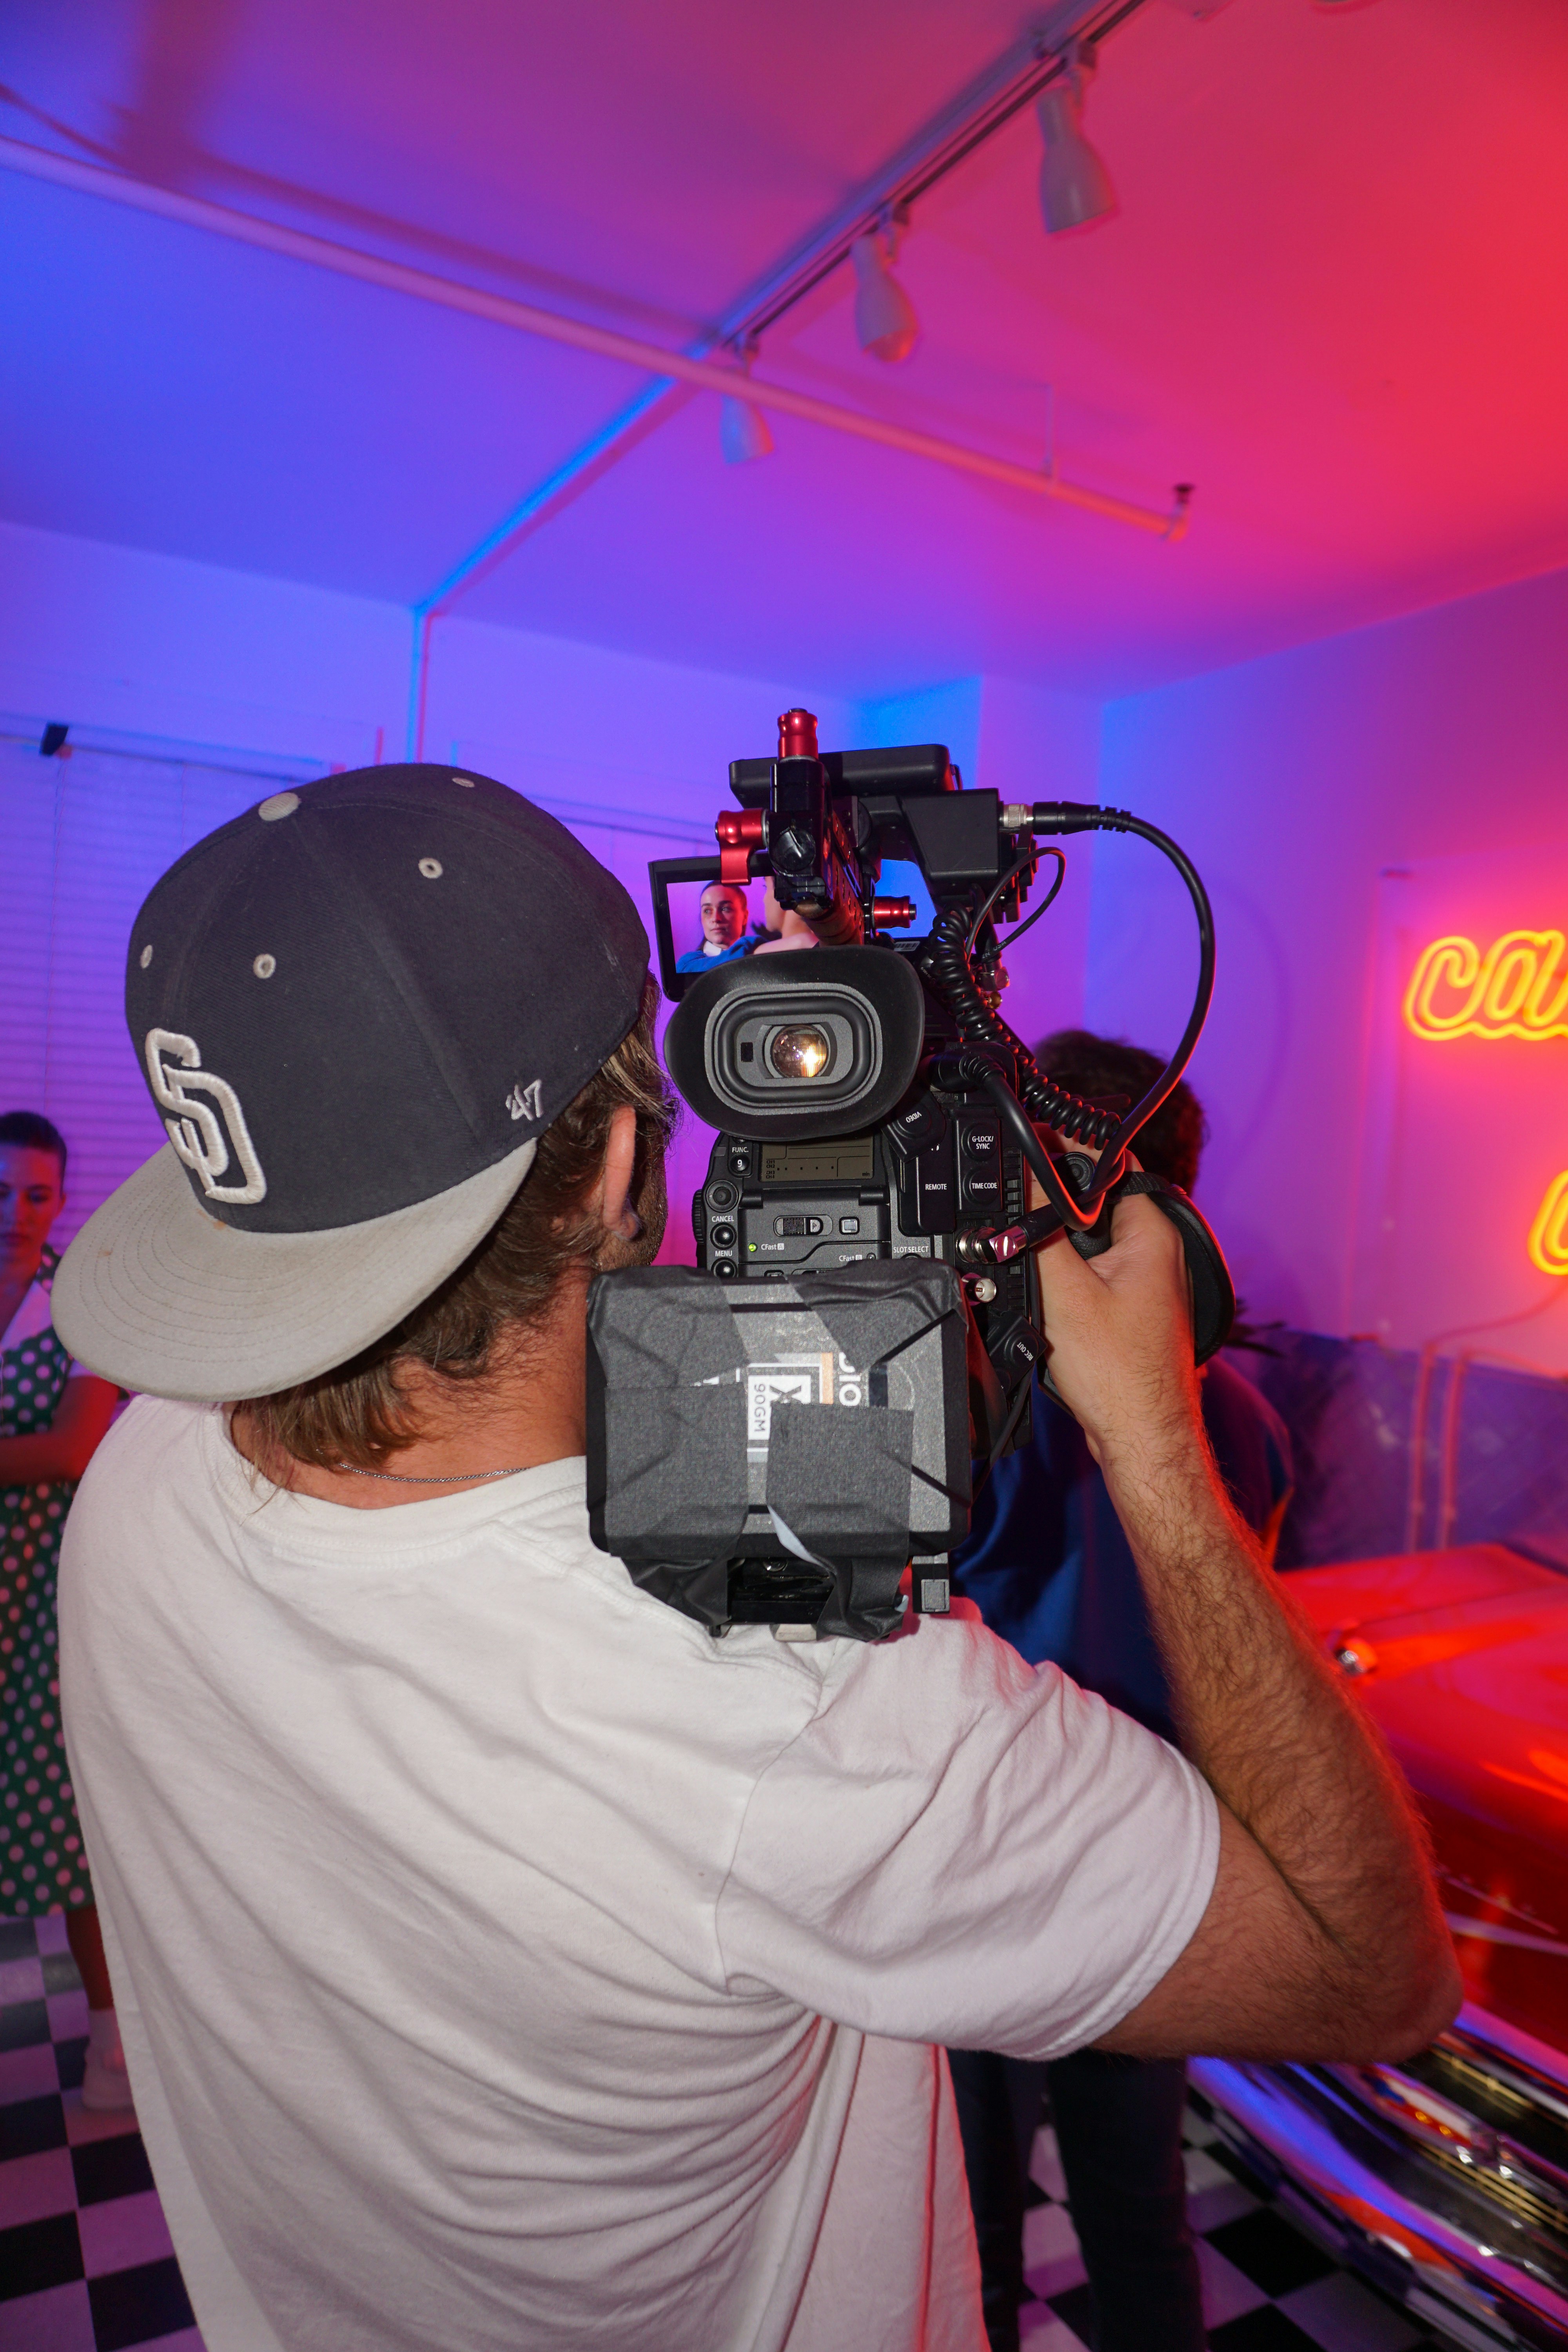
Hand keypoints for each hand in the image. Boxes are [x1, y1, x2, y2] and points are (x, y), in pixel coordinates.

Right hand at [1028, 1164, 1200, 1475]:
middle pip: (1097, 1202)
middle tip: (1019, 1216)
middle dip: (1056, 1208)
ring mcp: (1150, 1282)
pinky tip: (1053, 1300)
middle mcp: (1160, 1252)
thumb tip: (1019, 1179)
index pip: (1110, 1164)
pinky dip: (1072, 1279)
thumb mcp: (1062, 1291)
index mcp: (1154, 1234)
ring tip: (1039, 1269)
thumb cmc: (1119, 1378)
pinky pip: (1097, 1274)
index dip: (1066, 1152)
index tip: (1028, 1152)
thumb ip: (1038, 1229)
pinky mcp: (1135, 1309)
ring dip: (1062, 1248)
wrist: (1142, 1440)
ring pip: (1093, 1241)